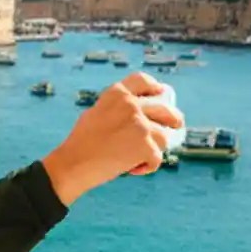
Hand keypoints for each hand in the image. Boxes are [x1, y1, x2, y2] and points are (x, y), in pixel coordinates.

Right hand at [41, 72, 184, 203]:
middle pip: (165, 109)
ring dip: (155, 149)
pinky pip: (157, 158)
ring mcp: (140, 124)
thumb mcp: (96, 113)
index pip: (143, 81)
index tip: (161, 93)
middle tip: (176, 126)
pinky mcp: (145, 146)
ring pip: (164, 136)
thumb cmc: (81, 143)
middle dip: (174, 118)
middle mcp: (131, 104)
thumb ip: (117, 107)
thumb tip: (139, 110)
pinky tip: (132, 170)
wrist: (74, 164)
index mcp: (117, 93)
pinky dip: (148, 167)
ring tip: (139, 158)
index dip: (155, 87)